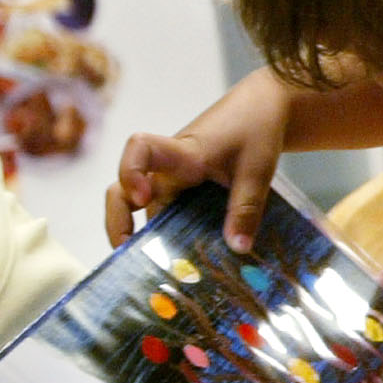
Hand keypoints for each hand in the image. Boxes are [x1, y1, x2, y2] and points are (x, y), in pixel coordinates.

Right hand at [106, 72, 295, 250]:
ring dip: (151, 240)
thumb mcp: (257, 170)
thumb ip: (247, 208)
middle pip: (123, 191)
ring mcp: (174, 182)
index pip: (140, 149)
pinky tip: (186, 264)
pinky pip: (170, 217)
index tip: (141, 197)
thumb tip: (238, 249)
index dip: (130, 171)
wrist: (263, 109)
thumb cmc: (256, 129)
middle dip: (118, 224)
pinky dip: (172, 239)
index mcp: (183, 153)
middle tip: (128, 253)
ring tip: (162, 273)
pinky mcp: (185, 193)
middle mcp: (168, 169)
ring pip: (149, 213)